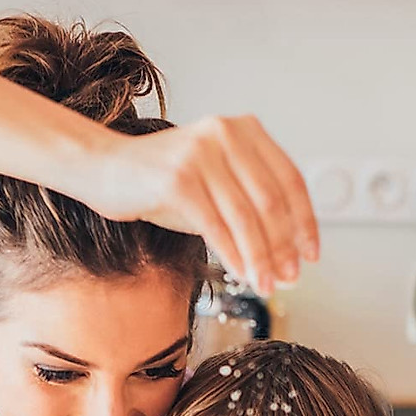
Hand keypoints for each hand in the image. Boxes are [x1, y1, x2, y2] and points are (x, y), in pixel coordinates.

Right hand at [84, 114, 318, 296]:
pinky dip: (233, 254)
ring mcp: (201, 155)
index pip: (289, 180)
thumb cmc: (159, 182)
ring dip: (260, 258)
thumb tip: (284, 251)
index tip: (310, 253)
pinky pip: (216, 226)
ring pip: (246, 217)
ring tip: (266, 285)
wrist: (104, 169)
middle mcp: (226, 134)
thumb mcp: (213, 182)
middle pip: (271, 201)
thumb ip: (248, 202)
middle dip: (284, 246)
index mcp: (244, 130)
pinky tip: (241, 274)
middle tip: (290, 277)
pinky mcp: (178, 180)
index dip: (305, 222)